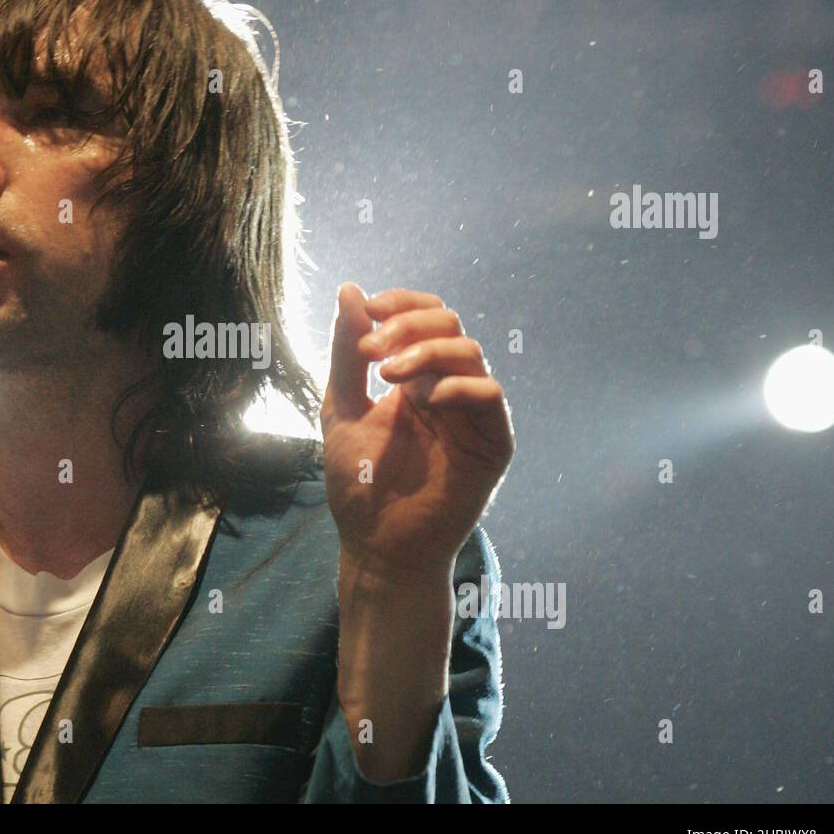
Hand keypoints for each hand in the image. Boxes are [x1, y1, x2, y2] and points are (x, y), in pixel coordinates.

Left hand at [321, 284, 514, 578]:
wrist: (376, 544)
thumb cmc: (357, 482)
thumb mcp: (342, 406)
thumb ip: (345, 352)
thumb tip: (349, 289)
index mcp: (416, 377)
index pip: (425, 316)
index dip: (401, 303)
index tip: (368, 311)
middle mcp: (448, 388)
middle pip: (450, 323)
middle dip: (408, 325)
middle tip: (372, 351)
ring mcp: (472, 414)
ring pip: (470, 351)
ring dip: (426, 351)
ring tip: (389, 375)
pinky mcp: (492, 442)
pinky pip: (489, 393)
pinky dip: (456, 385)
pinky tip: (423, 401)